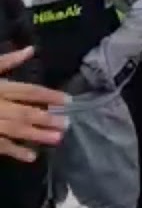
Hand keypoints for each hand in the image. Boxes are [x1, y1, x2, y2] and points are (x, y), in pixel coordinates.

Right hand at [0, 47, 67, 161]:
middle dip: (47, 119)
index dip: (49, 95)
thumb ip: (6, 61)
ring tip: (57, 139)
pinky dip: (15, 152)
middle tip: (67, 124)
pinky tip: (31, 156)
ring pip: (15, 130)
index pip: (28, 91)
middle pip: (25, 113)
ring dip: (37, 135)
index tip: (68, 100)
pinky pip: (0, 145)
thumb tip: (30, 50)